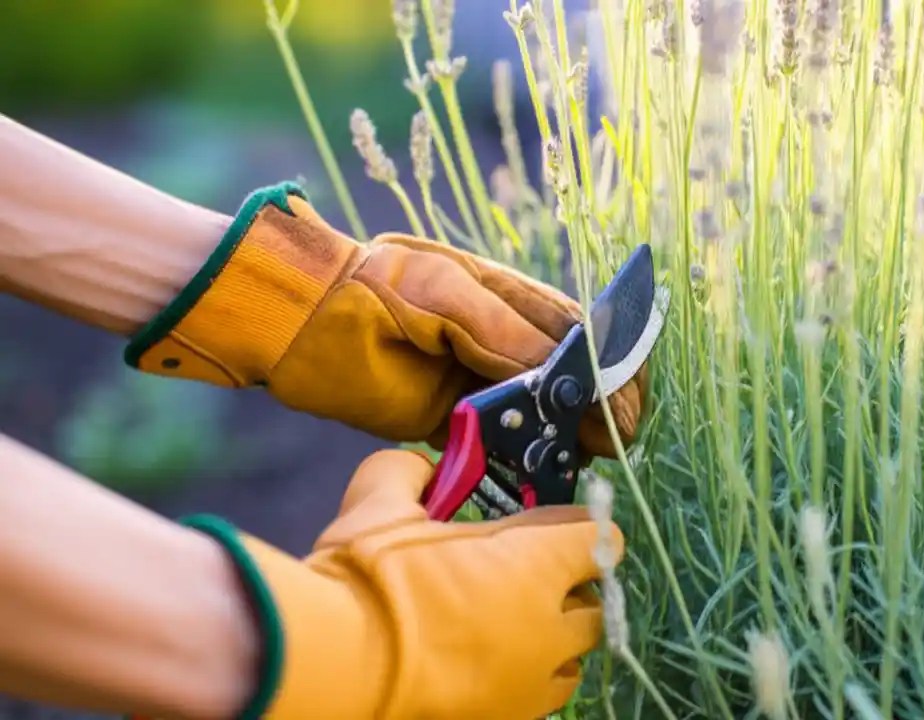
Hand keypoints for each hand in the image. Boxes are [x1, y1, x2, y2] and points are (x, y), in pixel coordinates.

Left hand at [123, 182, 645, 456]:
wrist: (285, 325)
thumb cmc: (359, 296)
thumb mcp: (436, 299)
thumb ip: (501, 331)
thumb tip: (558, 371)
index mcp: (498, 291)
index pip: (574, 328)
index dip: (606, 363)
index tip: (628, 400)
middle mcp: (492, 333)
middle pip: (563, 371)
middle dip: (595, 404)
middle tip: (619, 439)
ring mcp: (469, 374)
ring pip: (536, 407)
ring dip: (566, 432)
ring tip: (594, 457)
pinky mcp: (443, 412)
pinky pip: (497, 436)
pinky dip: (523, 452)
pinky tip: (547, 467)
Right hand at [185, 448, 621, 718]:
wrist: (331, 667)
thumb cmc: (368, 578)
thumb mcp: (380, 503)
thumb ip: (409, 473)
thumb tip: (423, 469)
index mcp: (538, 565)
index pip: (602, 540)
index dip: (579, 530)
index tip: (551, 528)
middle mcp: (549, 629)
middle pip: (594, 607)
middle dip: (569, 592)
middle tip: (525, 580)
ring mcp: (529, 685)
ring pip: (570, 664)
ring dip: (552, 645)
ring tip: (508, 633)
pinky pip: (536, 705)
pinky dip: (522, 687)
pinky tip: (484, 672)